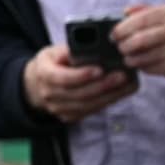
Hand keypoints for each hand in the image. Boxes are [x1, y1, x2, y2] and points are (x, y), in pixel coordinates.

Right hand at [23, 44, 137, 123]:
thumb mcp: (55, 51)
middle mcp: (49, 94)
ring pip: (88, 105)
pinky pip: (91, 110)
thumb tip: (93, 47)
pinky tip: (121, 92)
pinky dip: (107, 101)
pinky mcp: (70, 116)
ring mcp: (59, 108)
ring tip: (126, 84)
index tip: (100, 69)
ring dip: (109, 95)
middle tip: (121, 76)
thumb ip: (71, 50)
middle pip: (79, 93)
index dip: (81, 75)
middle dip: (103, 85)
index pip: (62, 77)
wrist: (38, 84)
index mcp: (43, 74)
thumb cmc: (53, 63)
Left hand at [115, 4, 164, 78]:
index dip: (121, 29)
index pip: (139, 21)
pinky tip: (142, 63)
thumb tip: (125, 12)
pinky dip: (142, 67)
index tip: (114, 34)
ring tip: (128, 57)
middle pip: (138, 41)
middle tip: (120, 47)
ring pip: (142, 58)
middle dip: (123, 46)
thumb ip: (147, 10)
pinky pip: (152, 69)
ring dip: (130, 59)